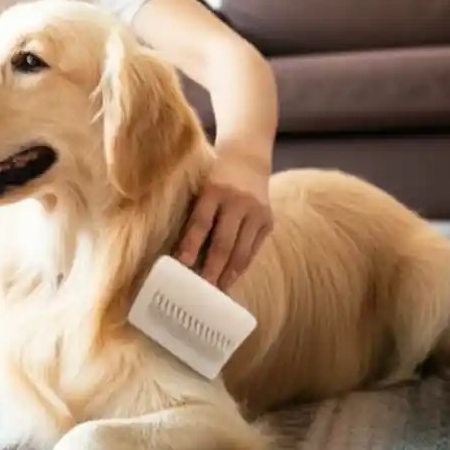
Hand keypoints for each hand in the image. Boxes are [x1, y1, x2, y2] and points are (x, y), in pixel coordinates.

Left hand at [174, 152, 272, 290]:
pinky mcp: (268, 220)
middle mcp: (237, 201)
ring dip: (228, 274)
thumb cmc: (214, 178)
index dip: (190, 246)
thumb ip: (194, 215)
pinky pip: (253, 249)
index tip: (181, 266)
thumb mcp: (200, 189)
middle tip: (201, 291)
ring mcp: (256, 211)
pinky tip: (231, 278)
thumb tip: (181, 255)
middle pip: (223, 242)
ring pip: (241, 251)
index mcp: (213, 190)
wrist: (247, 158)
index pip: (201, 223)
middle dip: (211, 270)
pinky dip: (241, 266)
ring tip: (217, 291)